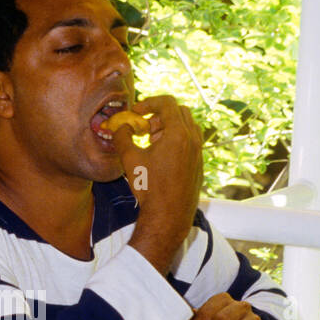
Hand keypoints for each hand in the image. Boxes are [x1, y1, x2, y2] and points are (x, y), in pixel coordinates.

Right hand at [116, 95, 203, 273]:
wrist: (168, 217)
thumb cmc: (150, 188)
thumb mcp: (130, 160)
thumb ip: (122, 137)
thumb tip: (120, 126)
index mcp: (178, 134)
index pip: (167, 103)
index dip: (149, 103)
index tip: (136, 112)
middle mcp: (193, 140)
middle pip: (180, 111)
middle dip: (160, 115)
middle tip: (144, 128)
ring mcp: (199, 152)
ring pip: (188, 126)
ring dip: (170, 127)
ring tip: (153, 142)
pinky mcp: (199, 164)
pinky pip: (191, 142)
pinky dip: (177, 141)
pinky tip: (162, 158)